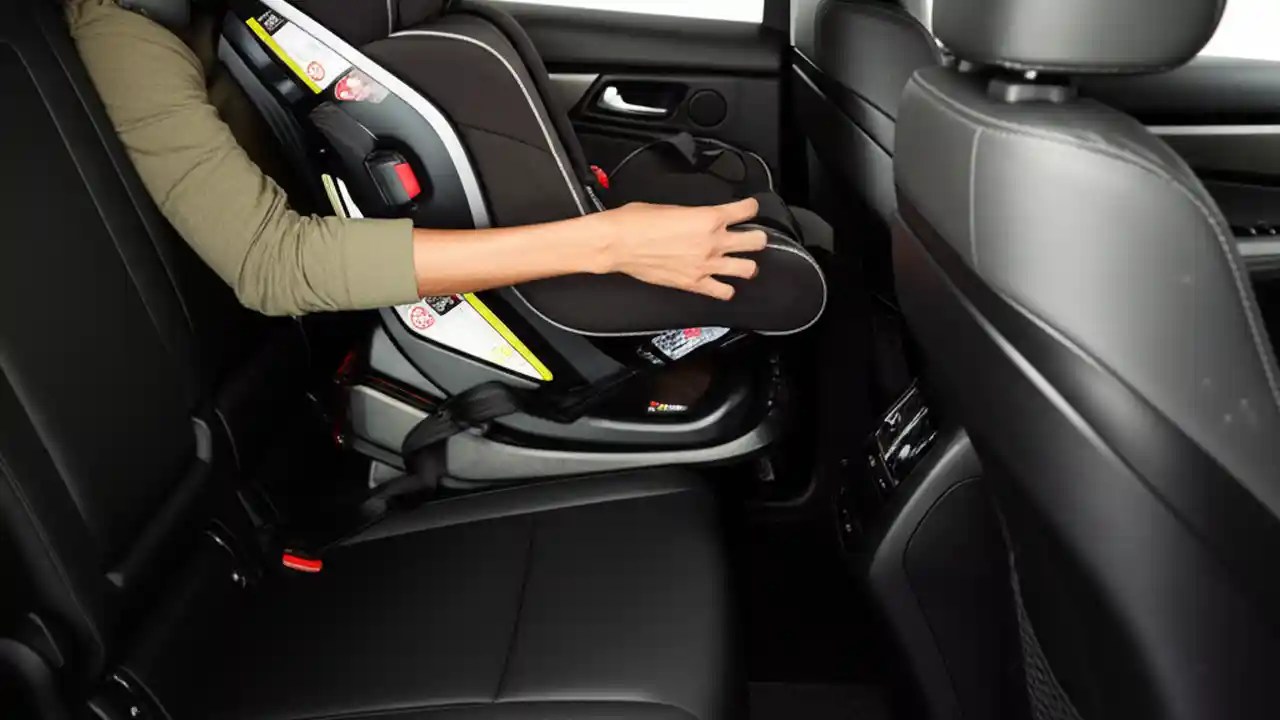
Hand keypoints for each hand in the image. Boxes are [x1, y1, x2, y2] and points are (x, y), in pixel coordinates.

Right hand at [597, 198, 768, 299]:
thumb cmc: (636, 221)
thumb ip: (694, 215)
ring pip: (747, 268)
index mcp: (709, 217)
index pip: (747, 210)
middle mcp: (714, 242)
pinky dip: (726, 289)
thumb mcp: (672, 207)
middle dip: (756, 237)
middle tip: (749, 237)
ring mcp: (706, 265)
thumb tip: (699, 219)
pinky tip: (721, 283)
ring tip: (740, 262)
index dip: (750, 207)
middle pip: (756, 240)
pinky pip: (724, 292)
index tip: (748, 209)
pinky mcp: (694, 284)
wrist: (618, 243)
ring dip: (746, 264)